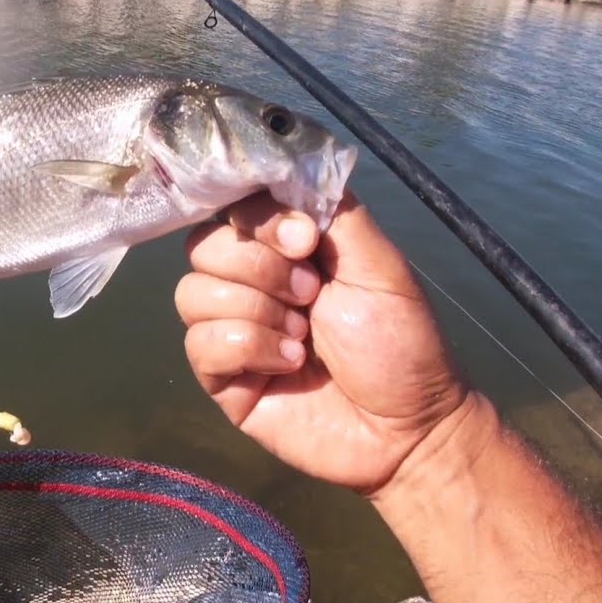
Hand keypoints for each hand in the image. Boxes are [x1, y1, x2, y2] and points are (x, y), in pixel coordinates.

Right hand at [176, 191, 469, 494]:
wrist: (408, 429)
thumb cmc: (401, 344)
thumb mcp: (378, 263)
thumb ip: (332, 209)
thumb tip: (279, 173)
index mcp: (285, 249)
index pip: (233, 207)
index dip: (258, 219)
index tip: (305, 240)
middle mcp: (250, 282)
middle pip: (203, 246)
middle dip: (261, 270)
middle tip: (313, 297)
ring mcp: (231, 329)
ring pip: (193, 292)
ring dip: (258, 312)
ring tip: (304, 339)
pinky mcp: (221, 378)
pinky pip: (201, 344)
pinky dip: (250, 348)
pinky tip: (290, 366)